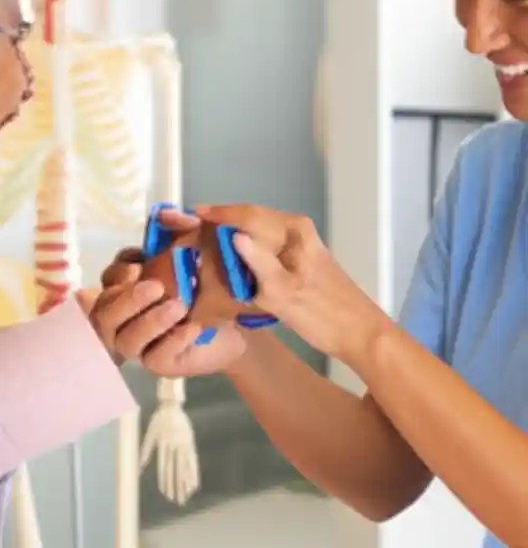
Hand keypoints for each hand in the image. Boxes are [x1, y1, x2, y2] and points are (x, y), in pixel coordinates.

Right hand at [78, 208, 245, 376]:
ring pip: (126, 339)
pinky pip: (156, 357)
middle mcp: (124, 317)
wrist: (237, 324)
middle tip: (156, 286)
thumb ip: (180, 230)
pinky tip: (192, 328)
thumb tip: (167, 212)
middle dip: (128, 300)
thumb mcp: (196, 254)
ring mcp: (138, 344)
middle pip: (106, 313)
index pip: (109, 280)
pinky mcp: (158, 364)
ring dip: (150, 321)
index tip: (139, 264)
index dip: (119, 273)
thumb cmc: (207, 287)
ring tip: (179, 306)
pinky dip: (173, 340)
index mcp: (127, 288)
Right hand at [195, 204, 391, 363]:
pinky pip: (262, 248)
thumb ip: (258, 262)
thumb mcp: (284, 292)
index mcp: (293, 230)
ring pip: (254, 234)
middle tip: (187, 234)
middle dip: (219, 224)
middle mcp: (295, 229)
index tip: (188, 216)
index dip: (216, 214)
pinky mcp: (296, 259)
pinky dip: (243, 253)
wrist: (360, 335)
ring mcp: (297, 244)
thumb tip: (233, 236)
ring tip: (200, 247)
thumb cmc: (323, 315)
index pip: (246, 214)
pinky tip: (228, 264)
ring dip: (229, 239)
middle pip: (248, 220)